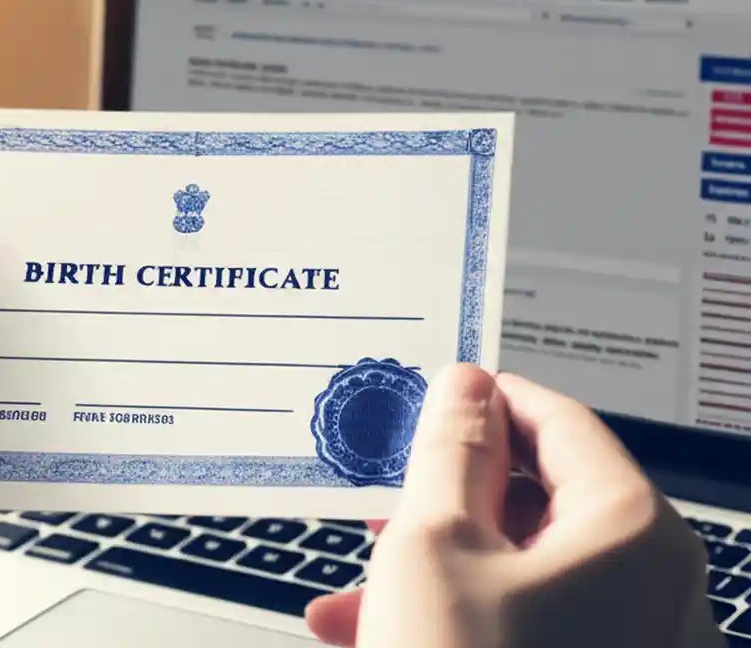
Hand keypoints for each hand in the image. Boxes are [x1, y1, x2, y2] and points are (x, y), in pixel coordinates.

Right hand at [305, 366, 721, 647]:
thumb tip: (464, 389)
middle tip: (383, 498)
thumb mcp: (433, 546)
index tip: (431, 396)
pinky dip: (455, 620)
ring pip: (520, 573)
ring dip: (432, 570)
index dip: (483, 402)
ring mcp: (631, 645)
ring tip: (357, 590)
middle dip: (443, 501)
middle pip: (540, 501)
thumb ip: (451, 451)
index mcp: (633, 533)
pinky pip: (524, 628)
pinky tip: (375, 634)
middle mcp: (654, 589)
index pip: (559, 422)